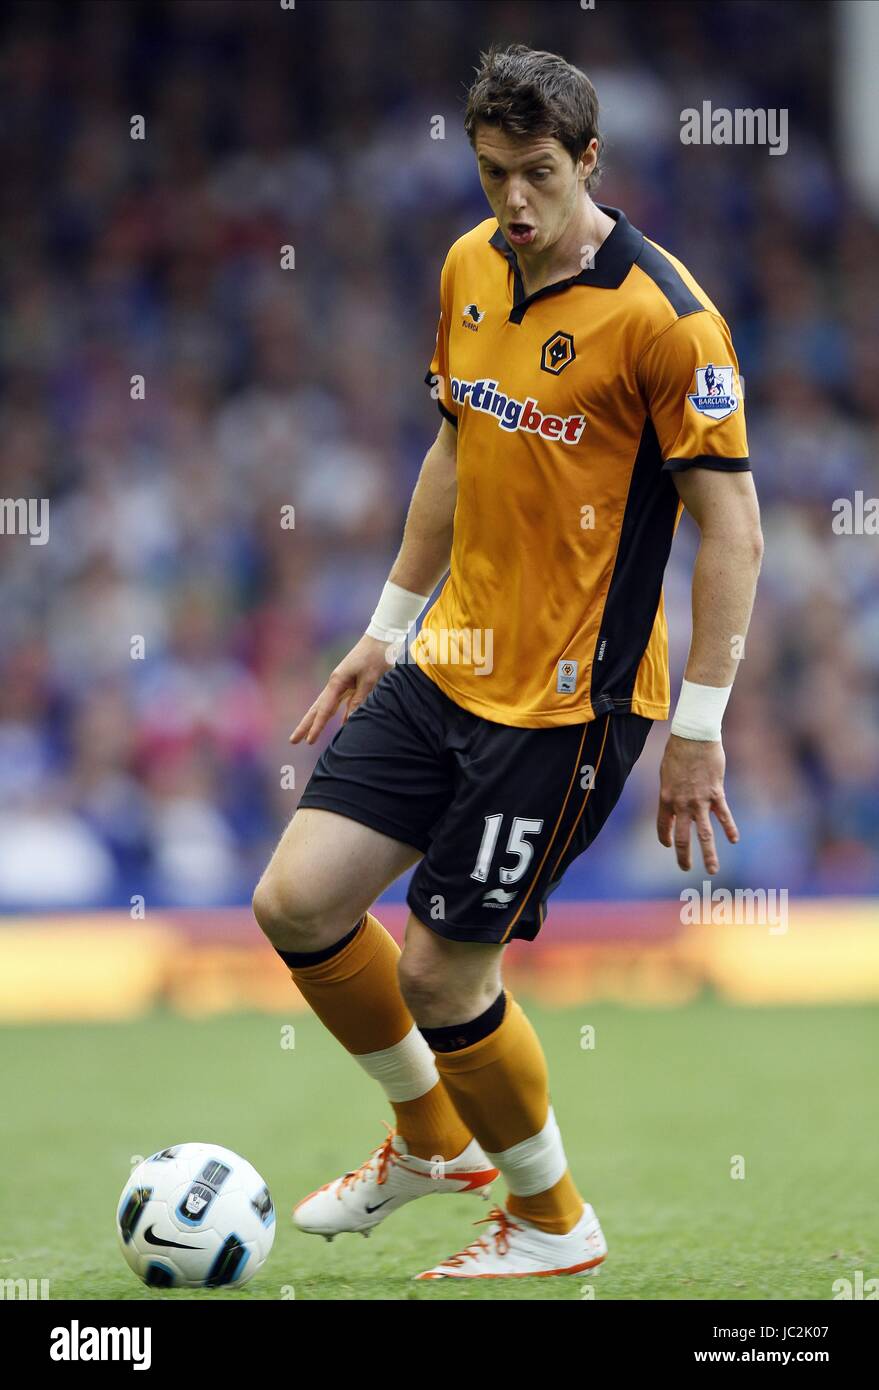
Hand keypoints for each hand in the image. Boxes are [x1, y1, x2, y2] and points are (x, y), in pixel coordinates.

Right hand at [290, 634, 395, 744]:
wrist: (383, 637)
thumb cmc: (376, 656)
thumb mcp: (370, 680)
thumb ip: (359, 700)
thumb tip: (349, 721)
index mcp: (337, 681)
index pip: (324, 709)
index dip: (317, 726)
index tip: (309, 741)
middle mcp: (336, 683)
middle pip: (318, 708)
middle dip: (306, 725)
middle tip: (293, 740)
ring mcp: (343, 684)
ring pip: (327, 707)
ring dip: (319, 721)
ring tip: (309, 737)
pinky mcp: (353, 684)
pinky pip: (343, 704)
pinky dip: (340, 715)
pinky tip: (341, 726)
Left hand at [657, 734, 738, 873]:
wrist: (693, 737)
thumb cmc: (678, 752)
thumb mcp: (667, 774)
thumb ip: (672, 791)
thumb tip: (676, 802)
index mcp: (665, 799)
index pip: (663, 827)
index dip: (665, 838)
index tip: (668, 845)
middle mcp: (681, 804)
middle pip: (682, 838)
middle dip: (684, 856)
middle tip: (685, 868)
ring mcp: (699, 801)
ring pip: (704, 835)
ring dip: (709, 855)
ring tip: (712, 870)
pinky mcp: (716, 794)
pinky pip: (724, 816)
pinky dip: (730, 829)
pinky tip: (734, 840)